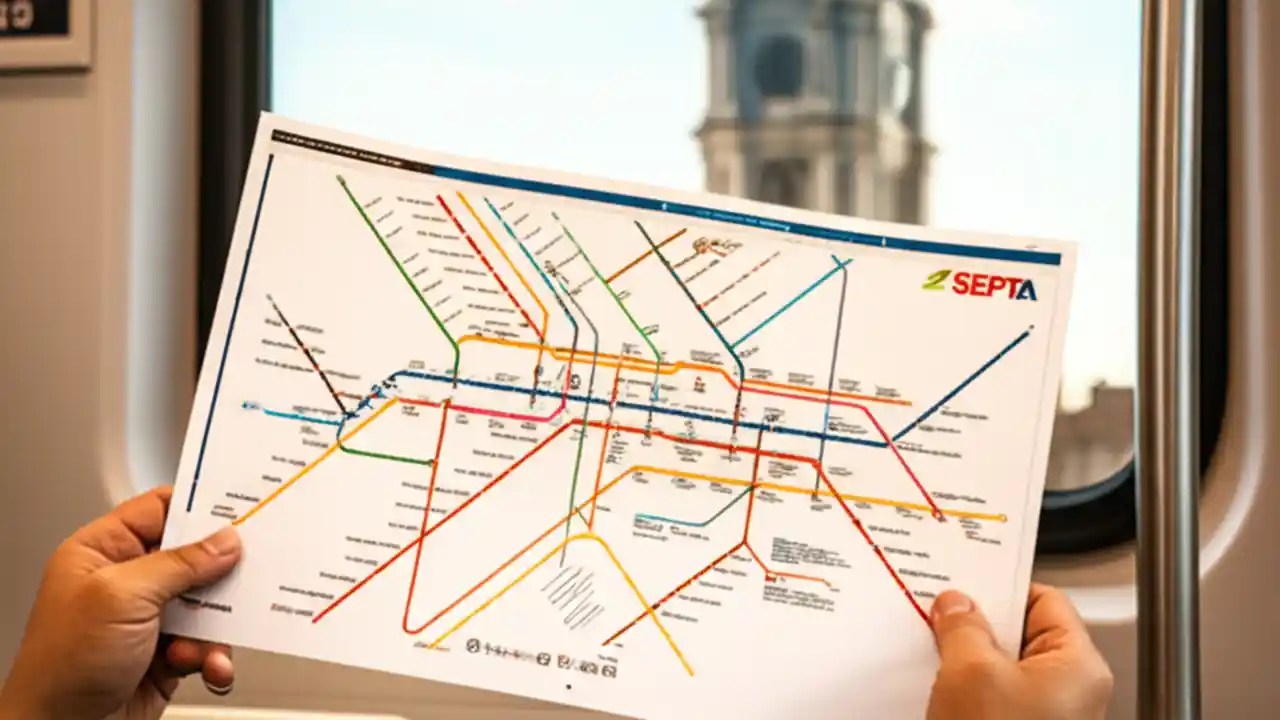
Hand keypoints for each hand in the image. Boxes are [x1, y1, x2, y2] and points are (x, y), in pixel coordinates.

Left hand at [0, 486, 242, 719]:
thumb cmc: (63, 666)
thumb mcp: (122, 596)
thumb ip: (179, 563)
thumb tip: (224, 541)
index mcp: (102, 552)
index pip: (159, 509)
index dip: (198, 506)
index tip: (239, 508)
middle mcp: (127, 581)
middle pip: (193, 556)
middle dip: (220, 573)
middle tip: (244, 574)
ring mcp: (149, 618)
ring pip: (208, 603)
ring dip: (217, 626)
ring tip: (209, 641)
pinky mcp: (167, 652)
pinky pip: (209, 642)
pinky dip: (214, 655)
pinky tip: (207, 665)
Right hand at [926, 584, 1113, 719]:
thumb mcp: (970, 672)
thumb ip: (963, 627)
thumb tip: (957, 605)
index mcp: (1078, 666)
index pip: (1044, 600)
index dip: (1003, 587)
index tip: (967, 581)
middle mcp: (1069, 692)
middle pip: (1021, 635)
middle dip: (977, 625)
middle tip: (941, 614)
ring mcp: (1044, 718)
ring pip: (1001, 669)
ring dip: (966, 659)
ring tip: (933, 650)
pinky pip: (991, 699)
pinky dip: (964, 689)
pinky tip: (937, 686)